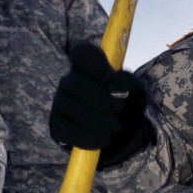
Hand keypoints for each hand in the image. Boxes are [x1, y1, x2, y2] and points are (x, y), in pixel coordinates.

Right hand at [50, 43, 151, 167]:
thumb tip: (113, 85)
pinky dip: (89, 137)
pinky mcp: (57, 126)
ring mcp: (60, 104)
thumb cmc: (126, 108)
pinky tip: (104, 140)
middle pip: (75, 83)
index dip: (92, 59)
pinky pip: (67, 130)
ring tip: (115, 128)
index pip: (82, 52)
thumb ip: (127, 82)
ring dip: (99, 121)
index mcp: (88, 68)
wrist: (122, 137)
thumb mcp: (135, 92)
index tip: (107, 73)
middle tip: (119, 110)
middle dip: (100, 99)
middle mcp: (69, 82)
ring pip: (72, 108)